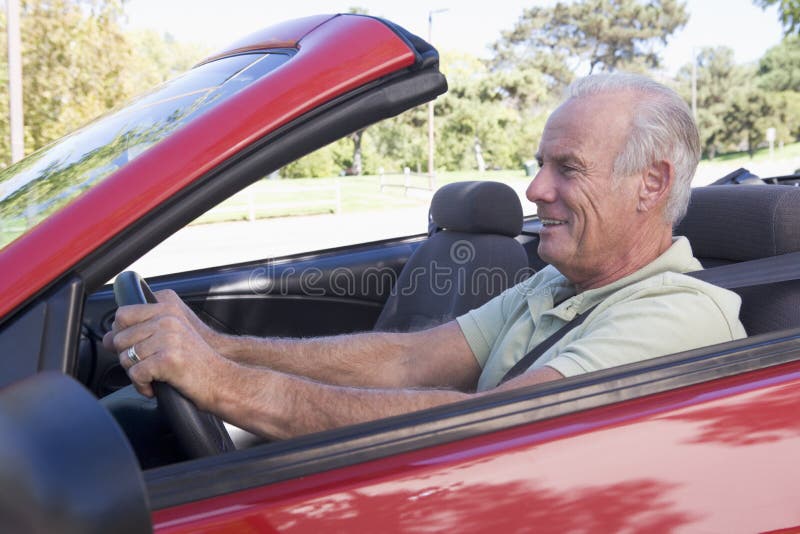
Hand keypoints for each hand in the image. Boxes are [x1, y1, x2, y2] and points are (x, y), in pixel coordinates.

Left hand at [102, 300, 230, 410]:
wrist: (222, 381)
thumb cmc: (197, 362)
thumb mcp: (173, 336)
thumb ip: (143, 330)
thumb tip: (107, 338)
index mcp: (168, 309)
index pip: (123, 314)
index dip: (122, 334)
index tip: (135, 347)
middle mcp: (168, 319)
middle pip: (120, 338)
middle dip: (129, 358)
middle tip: (148, 366)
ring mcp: (168, 338)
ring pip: (126, 358)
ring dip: (136, 374)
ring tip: (154, 377)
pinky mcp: (168, 359)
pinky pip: (136, 374)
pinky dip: (142, 387)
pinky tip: (155, 388)